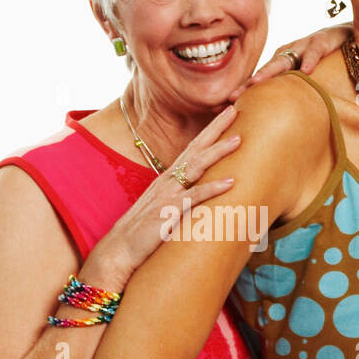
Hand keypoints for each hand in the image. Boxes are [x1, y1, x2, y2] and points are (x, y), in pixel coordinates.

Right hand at [88, 106, 241, 281]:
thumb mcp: (164, 208)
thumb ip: (181, 198)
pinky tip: (230, 182)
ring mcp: (168, 194)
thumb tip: (201, 196)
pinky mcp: (169, 212)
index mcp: (168, 178)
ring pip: (197, 167)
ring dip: (218, 152)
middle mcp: (168, 181)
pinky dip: (212, 188)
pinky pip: (194, 197)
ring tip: (238, 139)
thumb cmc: (143, 231)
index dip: (208, 132)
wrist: (120, 249)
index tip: (225, 115)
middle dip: (215, 128)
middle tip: (234, 109)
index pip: (192, 149)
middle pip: (195, 148)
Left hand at [227, 25, 351, 97]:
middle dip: (248, 83)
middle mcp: (289, 53)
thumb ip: (294, 95)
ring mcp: (304, 45)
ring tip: (257, 81)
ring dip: (270, 70)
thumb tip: (277, 123)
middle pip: (265, 70)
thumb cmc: (326, 61)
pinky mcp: (324, 40)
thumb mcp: (307, 77)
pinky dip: (311, 59)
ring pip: (285, 58)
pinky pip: (316, 50)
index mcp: (283, 62)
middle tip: (233, 96)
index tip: (228, 106)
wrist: (350, 36)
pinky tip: (306, 70)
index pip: (261, 78)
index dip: (245, 90)